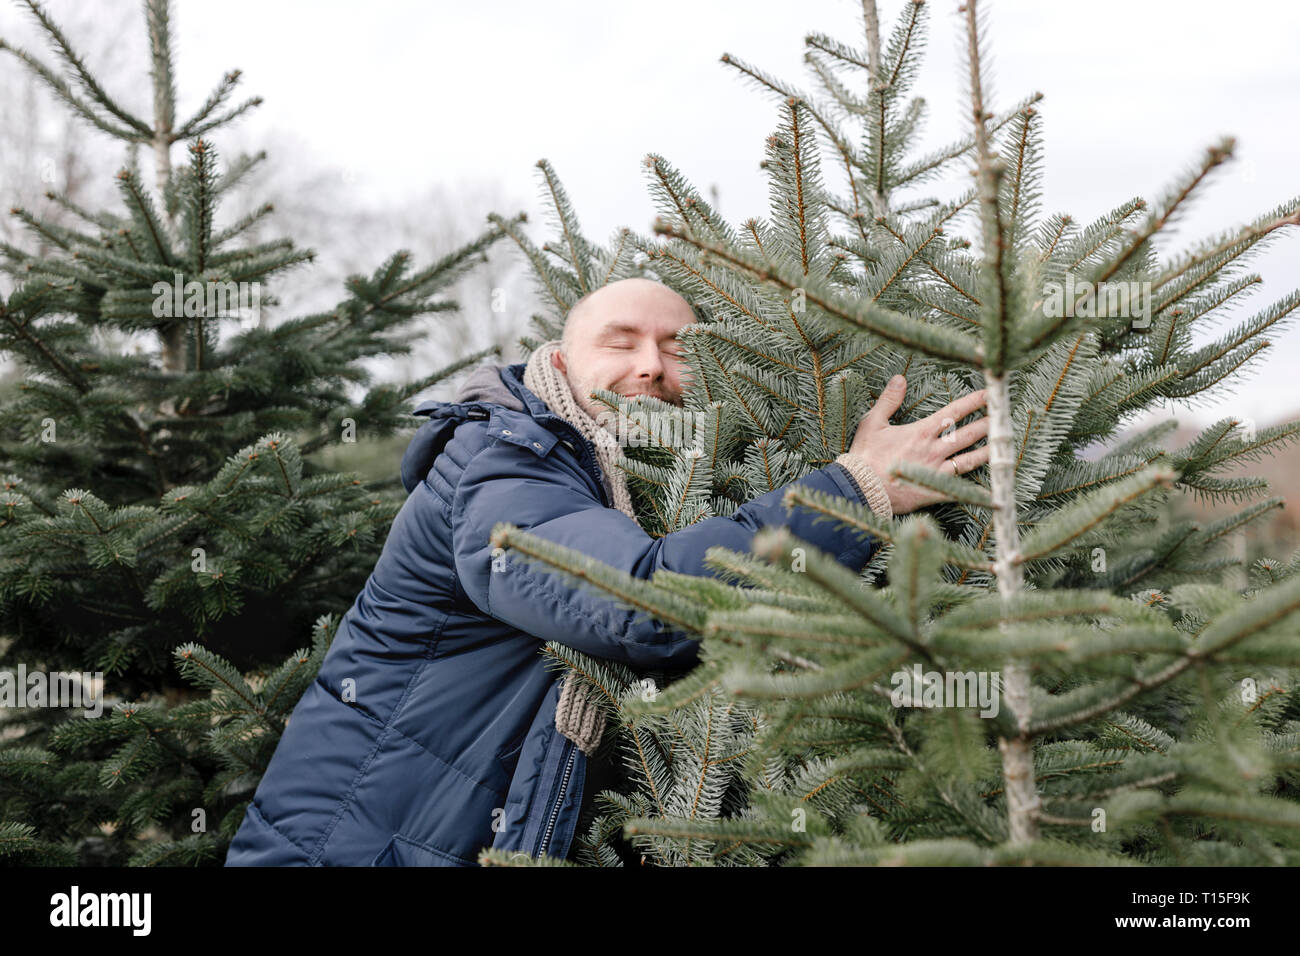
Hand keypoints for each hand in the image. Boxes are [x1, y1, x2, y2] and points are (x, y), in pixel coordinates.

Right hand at [846, 375, 989, 515]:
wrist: (860, 488)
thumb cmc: (865, 455)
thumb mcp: (872, 422)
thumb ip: (889, 400)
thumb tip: (900, 378)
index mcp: (921, 432)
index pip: (953, 413)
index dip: (972, 402)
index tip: (988, 395)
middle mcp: (933, 450)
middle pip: (967, 434)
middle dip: (986, 424)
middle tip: (1001, 418)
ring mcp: (935, 471)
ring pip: (969, 460)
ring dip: (987, 451)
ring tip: (1000, 445)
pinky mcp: (933, 491)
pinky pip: (959, 488)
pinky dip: (975, 488)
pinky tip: (989, 488)